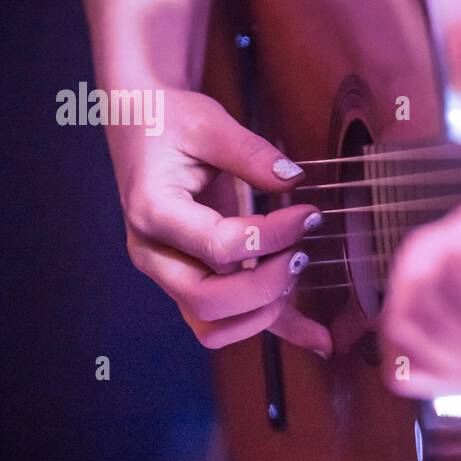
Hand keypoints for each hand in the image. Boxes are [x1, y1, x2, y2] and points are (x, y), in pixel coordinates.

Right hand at [115, 89, 333, 355]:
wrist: (142, 124)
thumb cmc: (169, 122)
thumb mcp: (208, 122)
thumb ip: (250, 152)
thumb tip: (293, 180)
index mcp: (152, 212)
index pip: (218, 246)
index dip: (272, 237)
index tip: (309, 214)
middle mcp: (154, 254)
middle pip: (209, 302)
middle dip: (268, 286)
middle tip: (302, 253)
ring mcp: (170, 273)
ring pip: (214, 326)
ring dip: (265, 314)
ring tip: (297, 274)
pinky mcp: (193, 280)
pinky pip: (231, 322)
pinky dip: (275, 330)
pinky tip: (319, 338)